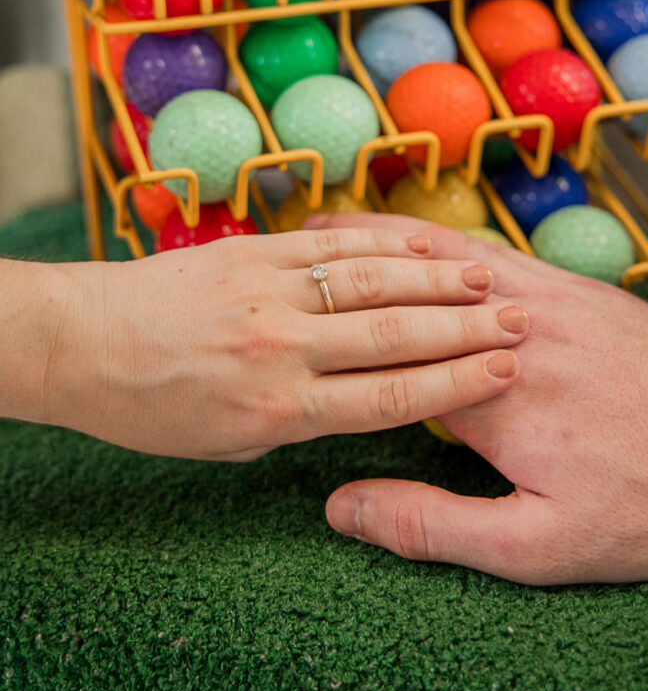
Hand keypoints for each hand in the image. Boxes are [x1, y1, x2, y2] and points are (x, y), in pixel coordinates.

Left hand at [38, 228, 527, 460]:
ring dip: (439, 279)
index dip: (456, 384)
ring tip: (493, 280)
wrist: (80, 344)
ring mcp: (268, 293)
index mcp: (276, 409)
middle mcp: (280, 348)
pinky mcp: (255, 253)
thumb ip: (306, 424)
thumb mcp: (232, 446)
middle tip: (523, 323)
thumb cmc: (153, 409)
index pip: (389, 397)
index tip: (505, 372)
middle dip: (467, 328)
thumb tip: (370, 404)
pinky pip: (334, 245)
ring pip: (373, 282)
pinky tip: (426, 243)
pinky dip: (386, 243)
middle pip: (395, 335)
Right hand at [307, 213, 647, 583]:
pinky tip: (432, 243)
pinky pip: (501, 254)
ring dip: (388, 242)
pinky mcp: (587, 292)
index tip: (268, 321)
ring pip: (451, 257)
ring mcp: (555, 300)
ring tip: (331, 230)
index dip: (320, 338)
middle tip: (276, 254)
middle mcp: (515, 328)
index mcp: (490, 392)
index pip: (379, 360)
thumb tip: (341, 505)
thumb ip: (435, 524)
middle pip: (407, 289)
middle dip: (340, 272)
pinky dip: (450, 243)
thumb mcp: (543, 544)